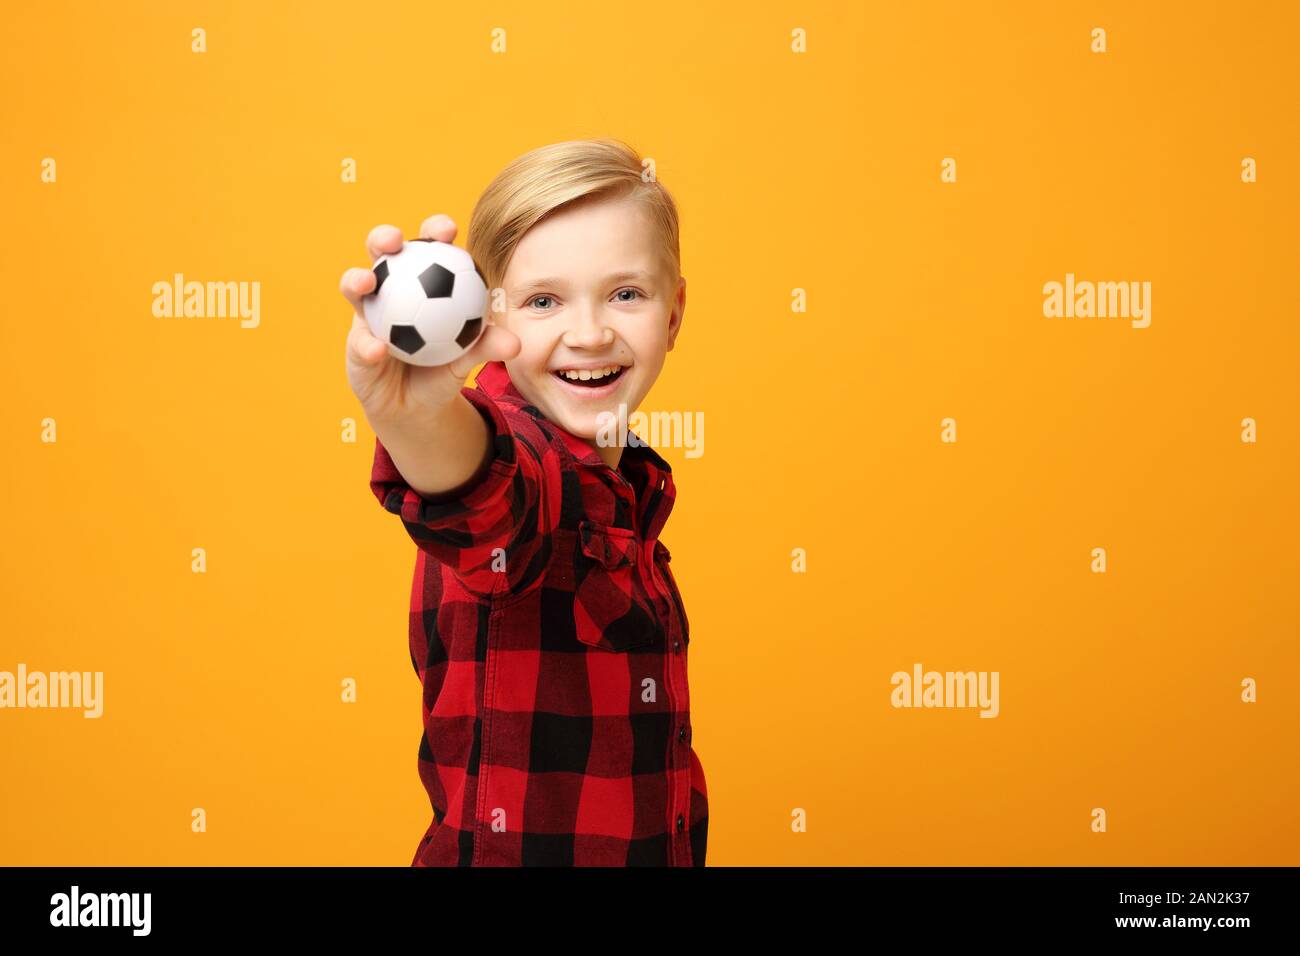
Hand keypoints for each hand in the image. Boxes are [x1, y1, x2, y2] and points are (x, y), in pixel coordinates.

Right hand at [341, 214, 519, 429]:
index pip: (428, 248)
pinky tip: (378, 349)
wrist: (418, 406)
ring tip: (369, 281)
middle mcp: (391, 290)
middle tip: (395, 239)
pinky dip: (368, 344)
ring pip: (355, 286)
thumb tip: (514, 342)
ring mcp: (368, 314)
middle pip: (382, 253)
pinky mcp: (355, 344)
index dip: (435, 230)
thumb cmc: (444, 369)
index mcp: (422, 282)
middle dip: (384, 236)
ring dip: (357, 278)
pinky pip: (359, 341)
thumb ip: (487, 345)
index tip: (448, 230)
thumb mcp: (467, 356)